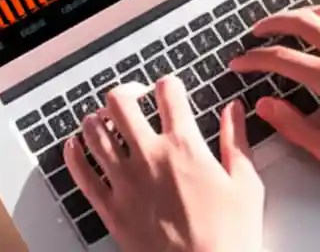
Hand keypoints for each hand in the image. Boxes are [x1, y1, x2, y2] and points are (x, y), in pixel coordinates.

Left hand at [64, 77, 263, 251]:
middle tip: (133, 96)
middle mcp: (149, 158)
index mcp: (184, 147)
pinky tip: (74, 146)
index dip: (170, 83)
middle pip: (121, 104)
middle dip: (126, 92)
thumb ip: (236, 140)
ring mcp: (125, 183)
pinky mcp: (111, 209)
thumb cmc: (228, 237)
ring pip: (95, 133)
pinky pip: (81, 175)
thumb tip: (233, 111)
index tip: (170, 87)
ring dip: (98, 119)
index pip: (169, 93)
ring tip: (105, 118)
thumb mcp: (245, 183)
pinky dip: (74, 155)